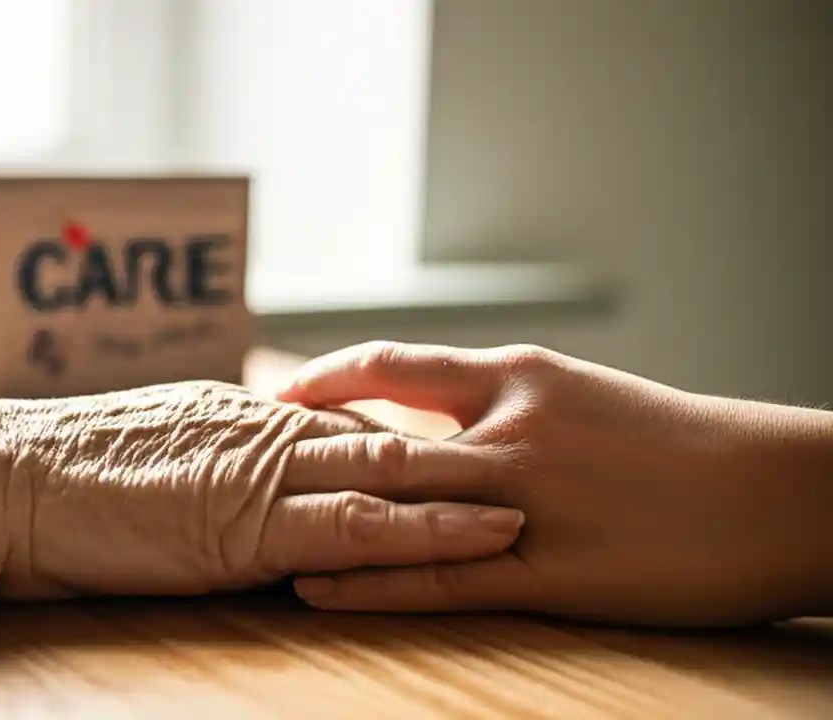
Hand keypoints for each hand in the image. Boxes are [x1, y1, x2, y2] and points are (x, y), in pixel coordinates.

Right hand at [0, 381, 524, 597]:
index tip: (470, 446)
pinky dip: (422, 535)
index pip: (350, 421)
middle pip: (389, 438)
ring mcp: (264, 477)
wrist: (10, 483)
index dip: (416, 436)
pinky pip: (355, 530)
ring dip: (468, 490)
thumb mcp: (155, 445)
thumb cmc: (66, 474)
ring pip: (392, 476)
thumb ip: (212, 450)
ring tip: (540, 500)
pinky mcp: (251, 529)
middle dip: (464, 454)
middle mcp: (270, 433)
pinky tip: (477, 542)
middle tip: (536, 458)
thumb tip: (237, 464)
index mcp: (249, 415)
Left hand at [280, 342, 832, 625]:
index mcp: (520, 376)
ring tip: (247, 527)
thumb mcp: (580, 397)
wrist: (776, 490)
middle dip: (296, 450)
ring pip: (394, 505)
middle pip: (374, 436)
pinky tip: (314, 586)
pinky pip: (435, 580)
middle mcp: (511, 430)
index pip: (392, 364)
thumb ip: (502, 403)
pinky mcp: (550, 573)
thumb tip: (430, 408)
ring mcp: (526, 502)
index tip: (273, 391)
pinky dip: (366, 583)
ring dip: (314, 517)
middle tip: (231, 457)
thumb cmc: (677, 444)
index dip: (323, 377)